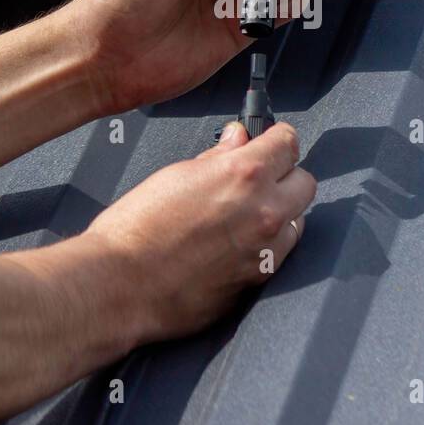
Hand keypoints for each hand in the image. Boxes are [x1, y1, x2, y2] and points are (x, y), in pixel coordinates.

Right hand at [86, 121, 313, 339]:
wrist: (118, 285)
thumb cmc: (134, 231)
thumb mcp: (174, 174)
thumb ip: (217, 156)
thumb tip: (237, 140)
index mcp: (243, 174)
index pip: (288, 143)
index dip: (278, 140)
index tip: (271, 142)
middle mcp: (264, 211)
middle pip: (304, 182)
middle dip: (285, 176)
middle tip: (259, 178)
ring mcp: (265, 250)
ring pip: (297, 221)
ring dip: (280, 214)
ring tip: (244, 216)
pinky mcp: (258, 280)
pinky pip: (280, 254)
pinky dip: (269, 245)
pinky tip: (238, 244)